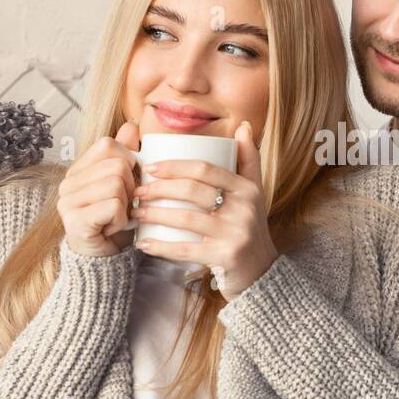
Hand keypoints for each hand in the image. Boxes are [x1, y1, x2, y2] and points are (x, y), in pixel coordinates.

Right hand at [57, 109, 148, 257]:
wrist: (103, 259)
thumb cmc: (113, 220)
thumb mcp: (124, 184)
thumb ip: (125, 154)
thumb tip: (132, 125)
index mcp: (78, 169)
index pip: (108, 144)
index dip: (128, 162)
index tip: (126, 184)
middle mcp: (68, 182)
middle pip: (117, 165)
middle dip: (130, 188)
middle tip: (122, 206)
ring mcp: (68, 201)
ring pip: (117, 184)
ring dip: (126, 205)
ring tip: (116, 217)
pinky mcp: (75, 220)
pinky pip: (114, 205)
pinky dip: (121, 219)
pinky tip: (112, 228)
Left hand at [132, 120, 277, 300]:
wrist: (262, 272)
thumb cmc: (250, 227)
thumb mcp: (254, 193)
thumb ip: (249, 159)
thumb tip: (244, 125)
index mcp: (246, 189)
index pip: (206, 169)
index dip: (175, 166)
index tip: (150, 168)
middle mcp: (244, 209)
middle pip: (193, 191)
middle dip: (160, 189)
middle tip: (137, 191)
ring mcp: (235, 233)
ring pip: (187, 218)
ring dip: (155, 214)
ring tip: (137, 213)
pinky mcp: (225, 257)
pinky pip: (187, 249)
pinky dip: (161, 247)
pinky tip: (143, 244)